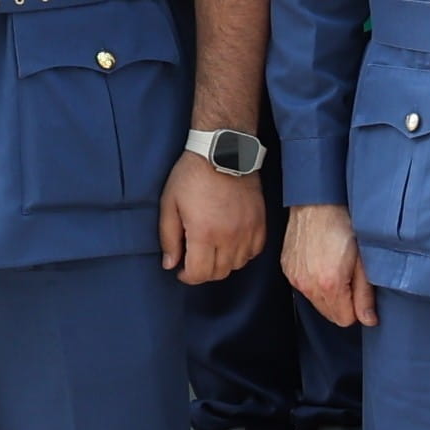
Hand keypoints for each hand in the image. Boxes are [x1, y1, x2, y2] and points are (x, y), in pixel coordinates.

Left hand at [160, 155, 263, 285]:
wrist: (224, 153)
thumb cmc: (192, 176)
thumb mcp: (170, 204)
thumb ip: (169, 238)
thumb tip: (170, 264)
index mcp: (204, 233)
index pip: (199, 273)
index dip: (188, 277)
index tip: (181, 270)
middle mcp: (229, 236)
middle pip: (219, 273)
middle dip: (203, 272)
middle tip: (194, 261)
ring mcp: (248, 230)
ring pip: (238, 264)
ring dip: (223, 264)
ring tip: (212, 252)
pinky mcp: (260, 223)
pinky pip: (254, 251)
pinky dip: (243, 254)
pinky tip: (231, 244)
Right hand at [283, 204, 373, 327]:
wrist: (316, 201)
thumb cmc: (343, 224)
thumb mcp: (363, 259)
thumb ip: (365, 294)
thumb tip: (369, 320)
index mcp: (329, 285)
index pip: (345, 320)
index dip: (357, 309)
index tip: (361, 290)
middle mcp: (307, 285)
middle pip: (330, 314)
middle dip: (343, 302)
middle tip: (350, 275)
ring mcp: (294, 277)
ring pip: (316, 302)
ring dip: (328, 293)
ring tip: (336, 267)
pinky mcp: (286, 269)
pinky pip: (304, 288)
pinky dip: (314, 282)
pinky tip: (322, 262)